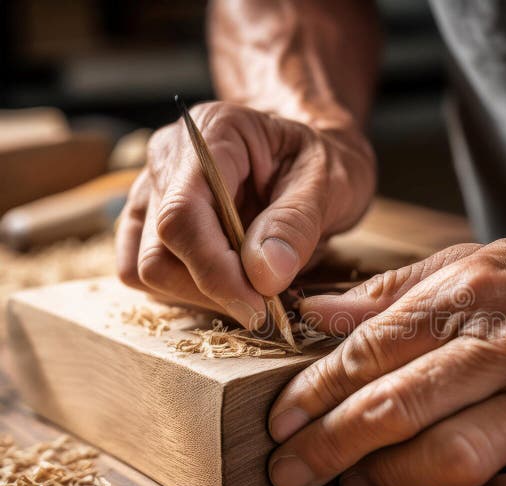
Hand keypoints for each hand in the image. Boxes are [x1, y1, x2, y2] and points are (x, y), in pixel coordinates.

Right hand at [115, 101, 374, 327]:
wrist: (316, 156)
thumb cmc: (325, 163)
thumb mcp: (333, 184)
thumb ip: (296, 224)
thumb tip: (263, 276)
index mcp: (212, 133)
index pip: (183, 214)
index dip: (216, 271)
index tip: (259, 307)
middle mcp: (168, 157)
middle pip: (160, 250)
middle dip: (215, 290)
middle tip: (269, 305)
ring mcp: (151, 191)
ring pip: (149, 270)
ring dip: (203, 296)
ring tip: (256, 290)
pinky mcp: (149, 223)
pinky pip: (147, 274)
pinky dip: (189, 294)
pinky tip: (232, 284)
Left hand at [266, 239, 505, 485]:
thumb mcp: (476, 262)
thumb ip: (397, 289)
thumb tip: (318, 311)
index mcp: (475, 292)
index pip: (374, 346)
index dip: (314, 391)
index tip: (278, 424)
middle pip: (402, 404)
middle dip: (331, 444)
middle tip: (289, 471)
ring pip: (461, 454)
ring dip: (398, 479)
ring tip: (360, 485)